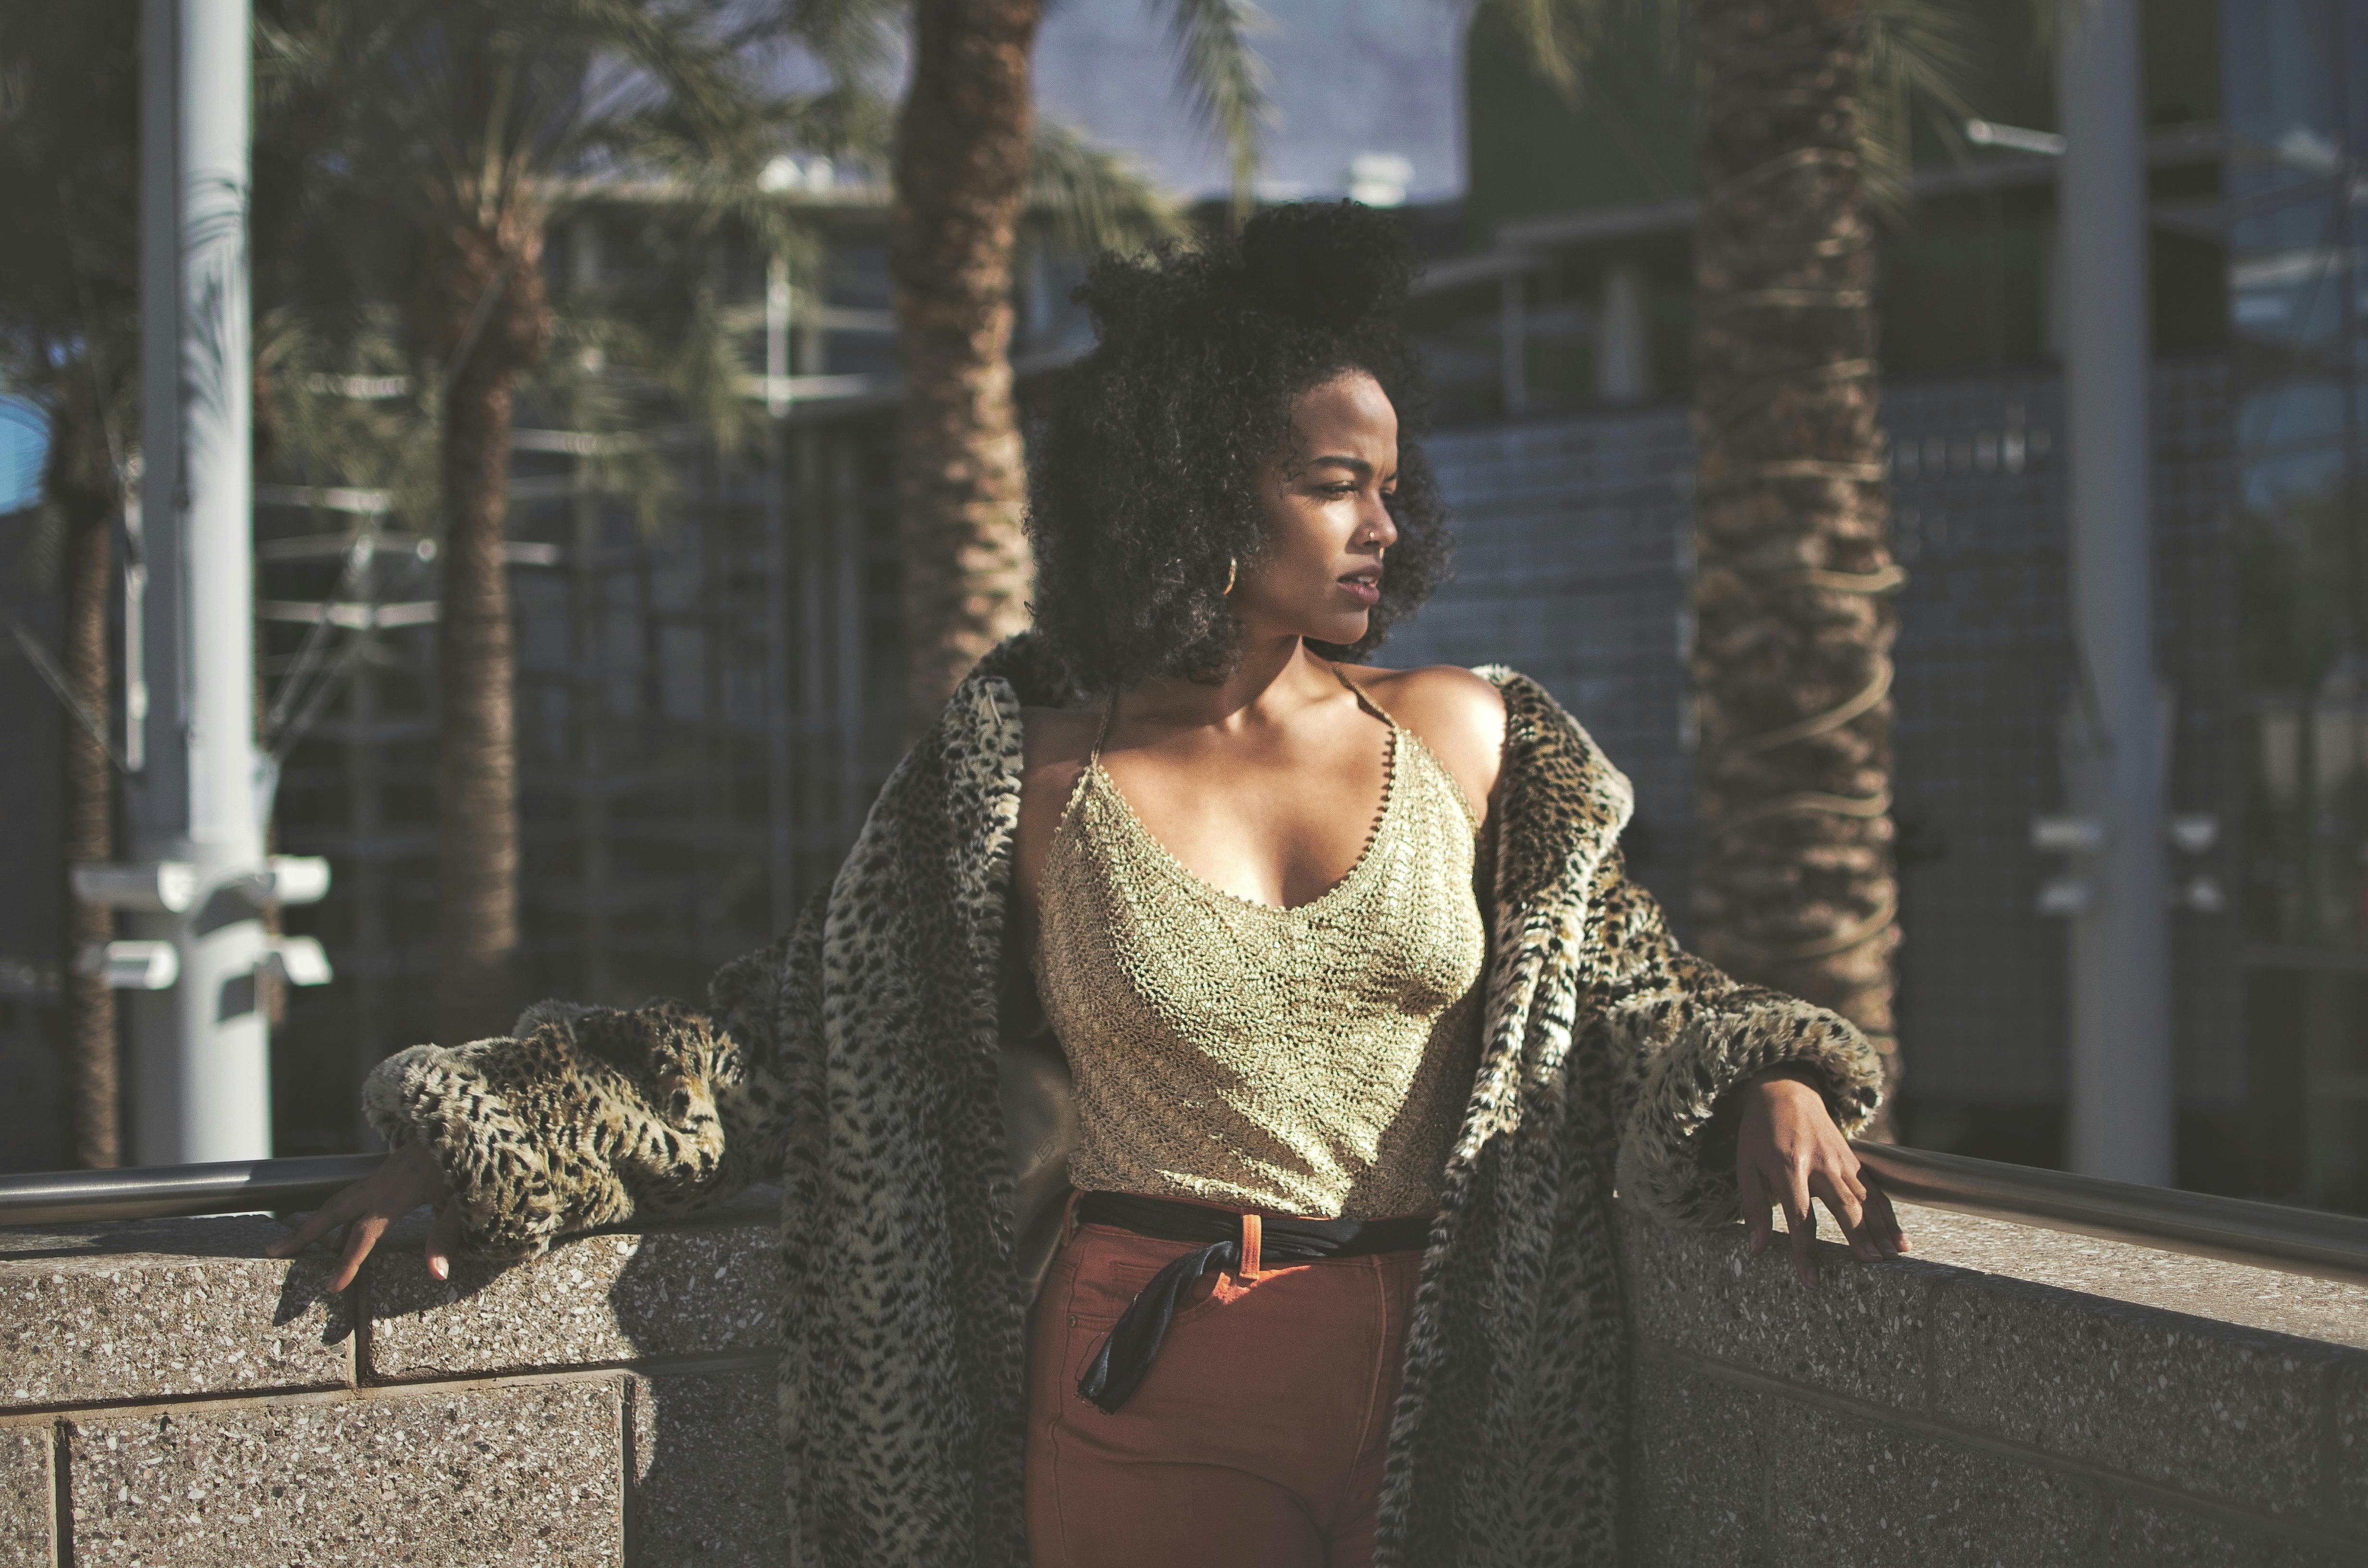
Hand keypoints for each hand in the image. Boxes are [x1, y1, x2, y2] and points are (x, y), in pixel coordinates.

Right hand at [265, 1141, 460, 1291]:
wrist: (463, 1121)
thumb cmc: (467, 1163)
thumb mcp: (464, 1202)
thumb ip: (446, 1237)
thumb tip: (438, 1275)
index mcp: (400, 1194)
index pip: (365, 1233)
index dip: (347, 1262)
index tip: (330, 1288)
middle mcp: (381, 1184)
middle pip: (334, 1210)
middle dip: (303, 1233)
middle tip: (273, 1252)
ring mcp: (380, 1175)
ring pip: (338, 1200)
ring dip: (315, 1222)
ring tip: (292, 1245)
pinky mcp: (383, 1172)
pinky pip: (351, 1195)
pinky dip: (336, 1213)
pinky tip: (333, 1231)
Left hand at [1734, 1071, 1908, 1286]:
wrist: (1785, 1091)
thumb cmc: (1759, 1135)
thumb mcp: (1745, 1166)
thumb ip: (1752, 1208)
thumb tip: (1756, 1250)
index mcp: (1787, 1165)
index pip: (1799, 1214)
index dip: (1806, 1249)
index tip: (1812, 1280)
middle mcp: (1819, 1163)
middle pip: (1842, 1203)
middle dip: (1858, 1235)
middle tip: (1870, 1264)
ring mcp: (1841, 1160)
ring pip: (1865, 1198)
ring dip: (1880, 1228)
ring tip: (1890, 1257)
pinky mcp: (1854, 1160)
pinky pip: (1875, 1190)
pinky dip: (1889, 1216)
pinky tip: (1900, 1240)